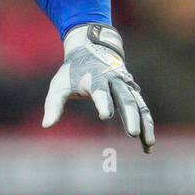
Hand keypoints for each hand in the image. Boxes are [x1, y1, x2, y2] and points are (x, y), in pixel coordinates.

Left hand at [43, 23, 154, 152]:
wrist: (91, 49)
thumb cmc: (72, 72)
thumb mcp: (59, 85)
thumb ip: (53, 105)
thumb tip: (46, 125)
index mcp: (95, 78)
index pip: (100, 90)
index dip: (103, 101)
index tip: (105, 115)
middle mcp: (114, 81)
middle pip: (125, 98)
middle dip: (130, 116)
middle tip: (132, 133)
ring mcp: (126, 87)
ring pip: (138, 105)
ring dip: (144, 124)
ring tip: (148, 145)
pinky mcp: (132, 93)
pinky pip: (143, 109)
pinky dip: (147, 125)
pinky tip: (148, 145)